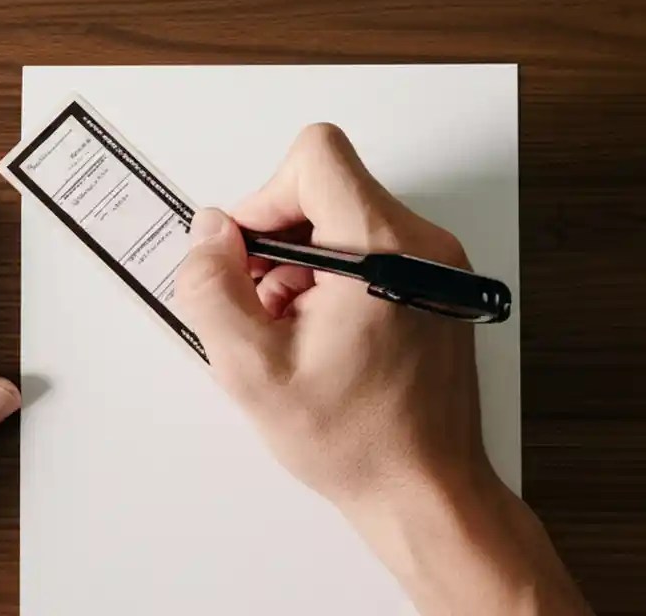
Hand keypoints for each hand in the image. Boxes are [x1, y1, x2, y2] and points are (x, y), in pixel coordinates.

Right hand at [176, 124, 588, 614]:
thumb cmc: (359, 441)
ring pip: (345, 220)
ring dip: (303, 267)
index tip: (249, 253)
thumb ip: (213, 288)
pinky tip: (324, 339)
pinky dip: (334, 282)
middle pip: (327, 187)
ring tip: (296, 334)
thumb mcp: (252, 370)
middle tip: (266, 308)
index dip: (264, 198)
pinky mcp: (438, 285)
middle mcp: (422, 244)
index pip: (315, 156)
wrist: (424, 489)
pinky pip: (371, 250)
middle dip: (278, 242)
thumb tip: (208, 232)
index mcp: (382, 249)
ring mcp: (437, 264)